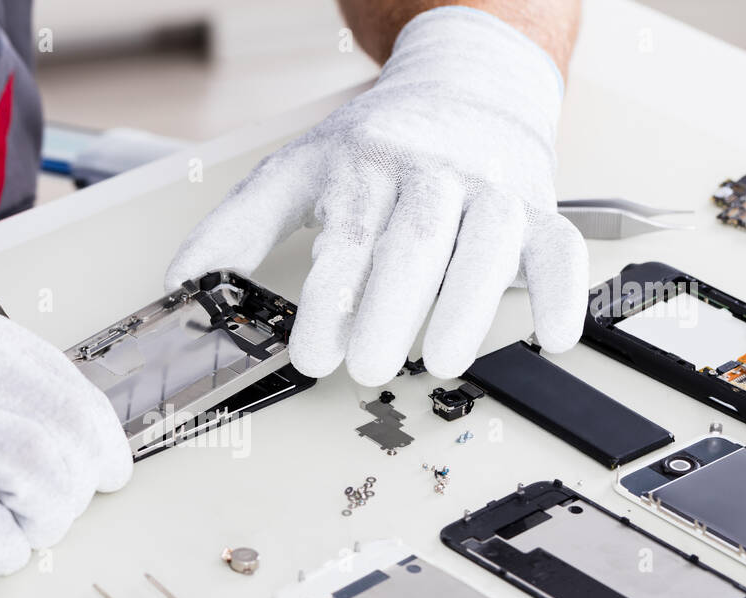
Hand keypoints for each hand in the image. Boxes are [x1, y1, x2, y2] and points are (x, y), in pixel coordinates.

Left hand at [166, 6, 587, 383]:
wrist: (464, 82)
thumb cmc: (374, 144)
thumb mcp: (296, 173)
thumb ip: (237, 230)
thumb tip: (182, 287)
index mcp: (362, 169)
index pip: (345, 240)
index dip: (329, 300)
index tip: (312, 354)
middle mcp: (429, 174)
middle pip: (415, 241)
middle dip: (392, 308)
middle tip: (370, 368)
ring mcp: (488, 189)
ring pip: (488, 242)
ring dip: (470, 303)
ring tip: (444, 360)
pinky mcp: (536, 206)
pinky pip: (558, 246)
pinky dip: (562, 291)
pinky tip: (552, 337)